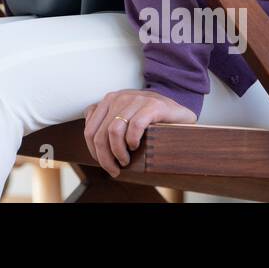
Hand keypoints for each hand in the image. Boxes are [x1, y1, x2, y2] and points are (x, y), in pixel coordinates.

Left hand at [82, 89, 197, 177]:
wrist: (178, 111)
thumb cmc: (149, 120)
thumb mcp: (125, 119)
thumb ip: (108, 126)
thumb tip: (95, 150)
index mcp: (109, 101)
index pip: (89, 129)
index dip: (93, 151)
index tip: (103, 163)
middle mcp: (119, 98)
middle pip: (99, 133)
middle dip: (104, 157)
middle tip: (114, 169)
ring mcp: (136, 99)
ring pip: (114, 130)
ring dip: (118, 152)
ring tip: (126, 161)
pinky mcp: (153, 105)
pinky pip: (135, 125)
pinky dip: (133, 140)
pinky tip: (136, 146)